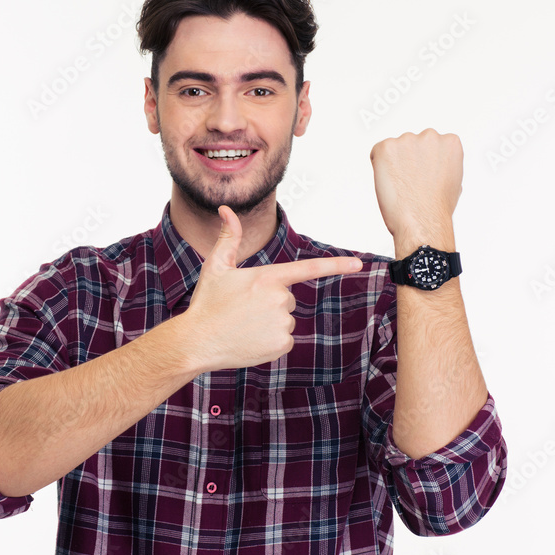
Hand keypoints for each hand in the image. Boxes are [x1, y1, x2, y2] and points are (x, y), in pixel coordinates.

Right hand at [179, 205, 362, 371]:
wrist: (197, 341)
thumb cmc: (206, 303)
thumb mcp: (216, 266)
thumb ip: (228, 237)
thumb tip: (226, 210)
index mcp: (267, 277)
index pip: (308, 269)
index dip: (336, 266)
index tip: (358, 264)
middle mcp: (279, 300)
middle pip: (287, 297)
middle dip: (269, 302)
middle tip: (242, 309)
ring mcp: (281, 323)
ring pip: (284, 319)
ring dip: (268, 322)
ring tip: (242, 325)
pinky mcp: (281, 345)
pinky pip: (283, 339)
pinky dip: (268, 341)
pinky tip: (248, 340)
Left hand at [370, 128, 462, 243]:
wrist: (423, 220)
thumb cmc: (437, 207)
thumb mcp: (454, 180)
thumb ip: (444, 164)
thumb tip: (435, 164)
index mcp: (449, 142)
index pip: (430, 144)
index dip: (423, 163)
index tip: (423, 177)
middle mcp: (430, 136)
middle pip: (411, 144)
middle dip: (408, 161)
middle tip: (410, 183)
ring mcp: (407, 140)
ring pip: (394, 149)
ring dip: (394, 164)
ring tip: (401, 186)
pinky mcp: (386, 147)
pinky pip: (376, 153)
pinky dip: (378, 167)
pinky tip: (390, 182)